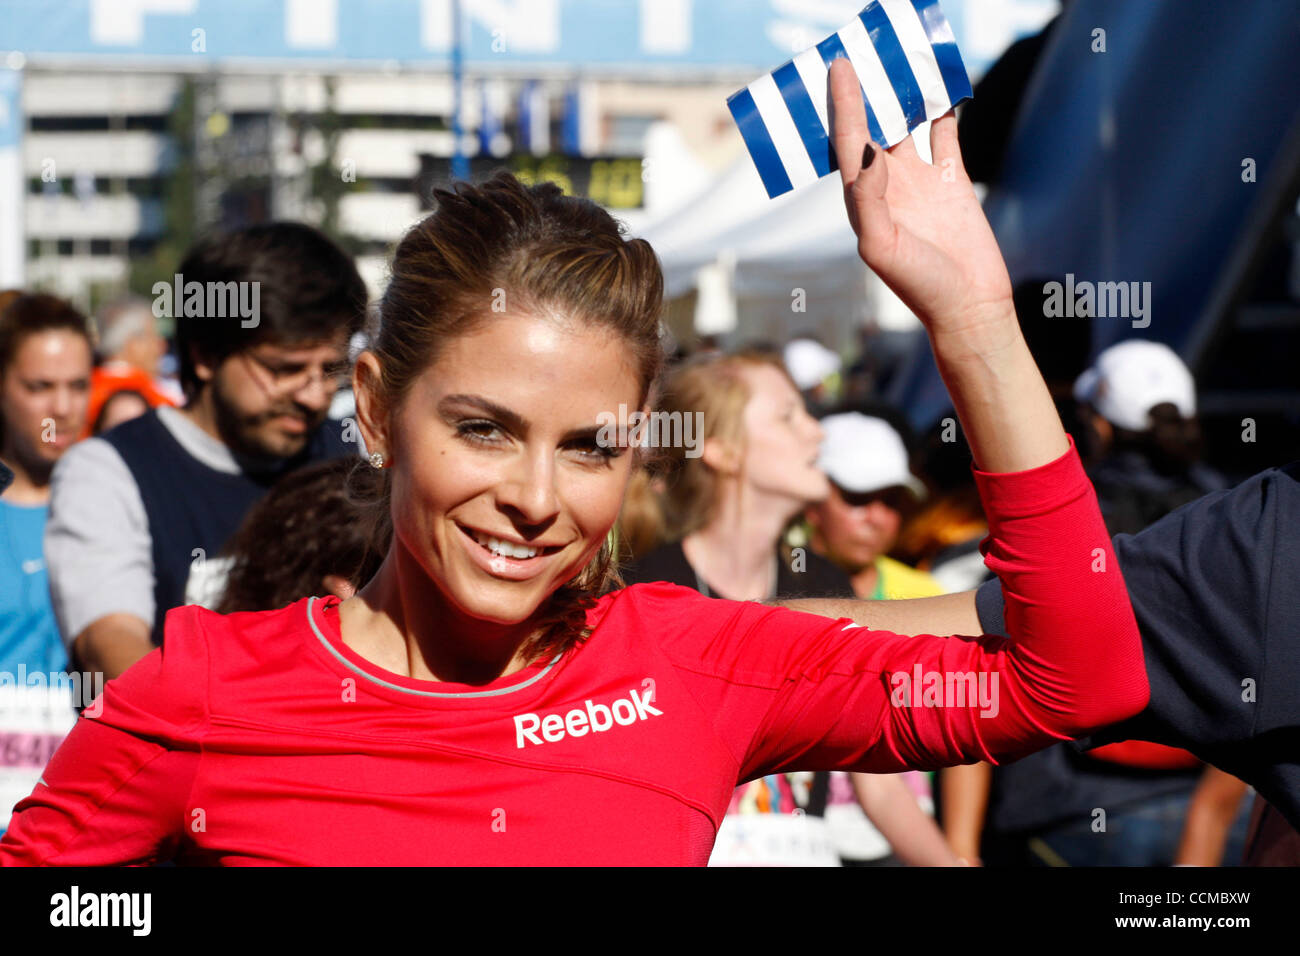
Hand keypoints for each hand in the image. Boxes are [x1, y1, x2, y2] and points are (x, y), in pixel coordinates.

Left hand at [829, 58, 1013, 339]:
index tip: (839, 66)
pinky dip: (942, 108)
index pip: (848, 140)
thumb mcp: (882, 247)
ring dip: (903, 92)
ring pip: (907, 122)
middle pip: (873, 124)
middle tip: (865, 48)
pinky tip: (940, 82)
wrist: (968, 305)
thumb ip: (868, 200)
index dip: (842, 103)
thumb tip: (867, 151)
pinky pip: (943, 133)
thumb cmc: (920, 285)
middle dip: (868, 90)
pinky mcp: (950, 179)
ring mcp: (919, 179)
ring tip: (900, 54)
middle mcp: (887, 184)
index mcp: (863, 198)